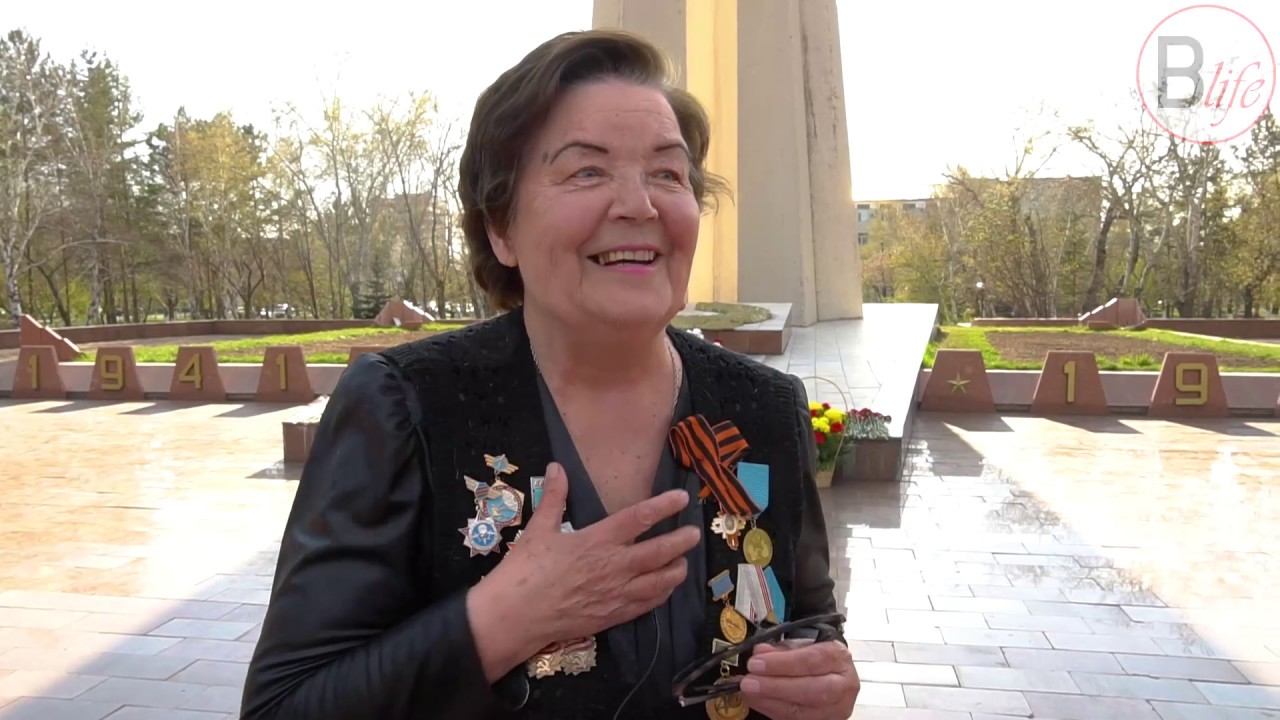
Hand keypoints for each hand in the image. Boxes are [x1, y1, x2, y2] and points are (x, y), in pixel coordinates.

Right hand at [468, 462, 699, 677]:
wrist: (516, 616)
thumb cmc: (525, 570)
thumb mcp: (539, 529)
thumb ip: (554, 497)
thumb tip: (556, 467)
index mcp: (597, 540)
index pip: (639, 518)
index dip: (663, 506)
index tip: (682, 497)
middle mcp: (614, 566)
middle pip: (659, 552)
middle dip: (681, 541)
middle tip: (695, 533)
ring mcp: (616, 594)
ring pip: (659, 582)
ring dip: (676, 571)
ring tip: (684, 563)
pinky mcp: (613, 616)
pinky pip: (646, 605)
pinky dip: (660, 595)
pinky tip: (664, 590)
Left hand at [740, 641, 858, 719]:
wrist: (831, 674)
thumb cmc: (816, 658)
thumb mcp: (801, 645)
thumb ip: (781, 649)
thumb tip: (760, 652)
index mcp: (839, 658)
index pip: (812, 660)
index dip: (782, 663)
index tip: (756, 663)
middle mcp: (843, 685)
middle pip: (812, 690)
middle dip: (776, 687)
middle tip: (749, 682)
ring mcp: (836, 709)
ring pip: (803, 711)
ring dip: (770, 702)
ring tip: (749, 692)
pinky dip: (773, 710)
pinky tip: (757, 701)